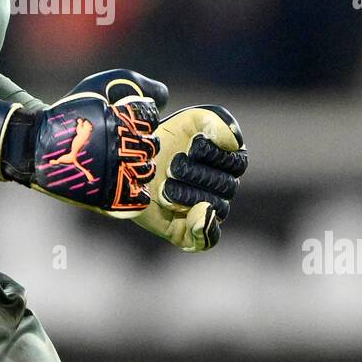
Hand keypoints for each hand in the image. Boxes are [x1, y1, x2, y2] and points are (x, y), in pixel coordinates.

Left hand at [132, 104, 247, 250]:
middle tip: (169, 168)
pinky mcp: (185, 232)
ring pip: (215, 208)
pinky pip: (208, 240)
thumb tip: (233, 143)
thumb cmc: (158, 141)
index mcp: (223, 163)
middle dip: (194, 174)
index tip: (192, 146)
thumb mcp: (187, 120)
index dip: (215, 155)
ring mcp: (203, 212)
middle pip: (226, 187)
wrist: (122, 164)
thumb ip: (215, 121)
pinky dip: (206, 230)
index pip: (238, 163)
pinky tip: (198, 217)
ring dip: (185, 195)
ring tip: (163, 188)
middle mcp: (217, 189)